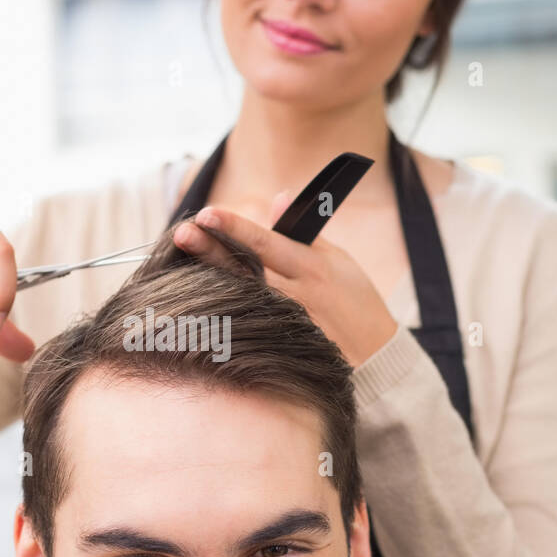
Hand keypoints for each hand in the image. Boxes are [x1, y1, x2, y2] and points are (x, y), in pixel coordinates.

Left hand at [173, 200, 397, 367]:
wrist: (377, 358)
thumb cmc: (357, 301)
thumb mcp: (339, 260)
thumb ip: (303, 232)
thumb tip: (278, 198)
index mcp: (312, 268)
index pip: (267, 243)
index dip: (236, 228)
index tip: (208, 213)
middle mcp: (296, 297)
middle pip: (245, 270)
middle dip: (211, 250)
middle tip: (182, 232)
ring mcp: (284, 326)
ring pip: (239, 299)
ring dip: (207, 280)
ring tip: (179, 260)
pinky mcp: (278, 350)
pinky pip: (244, 327)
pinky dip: (220, 312)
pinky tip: (194, 301)